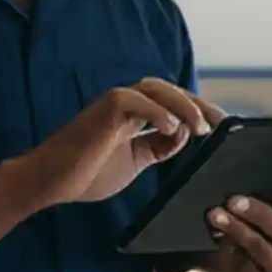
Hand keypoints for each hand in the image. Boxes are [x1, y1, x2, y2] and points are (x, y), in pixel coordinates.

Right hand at [18, 78, 226, 205]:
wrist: (50, 182)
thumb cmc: (85, 173)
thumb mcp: (135, 162)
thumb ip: (158, 148)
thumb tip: (183, 136)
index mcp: (135, 113)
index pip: (174, 104)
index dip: (198, 111)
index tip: (221, 128)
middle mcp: (127, 102)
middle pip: (172, 91)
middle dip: (199, 105)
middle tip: (220, 125)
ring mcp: (115, 103)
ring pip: (158, 90)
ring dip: (183, 106)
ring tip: (201, 128)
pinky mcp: (105, 109)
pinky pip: (137, 101)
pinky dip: (158, 112)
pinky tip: (172, 128)